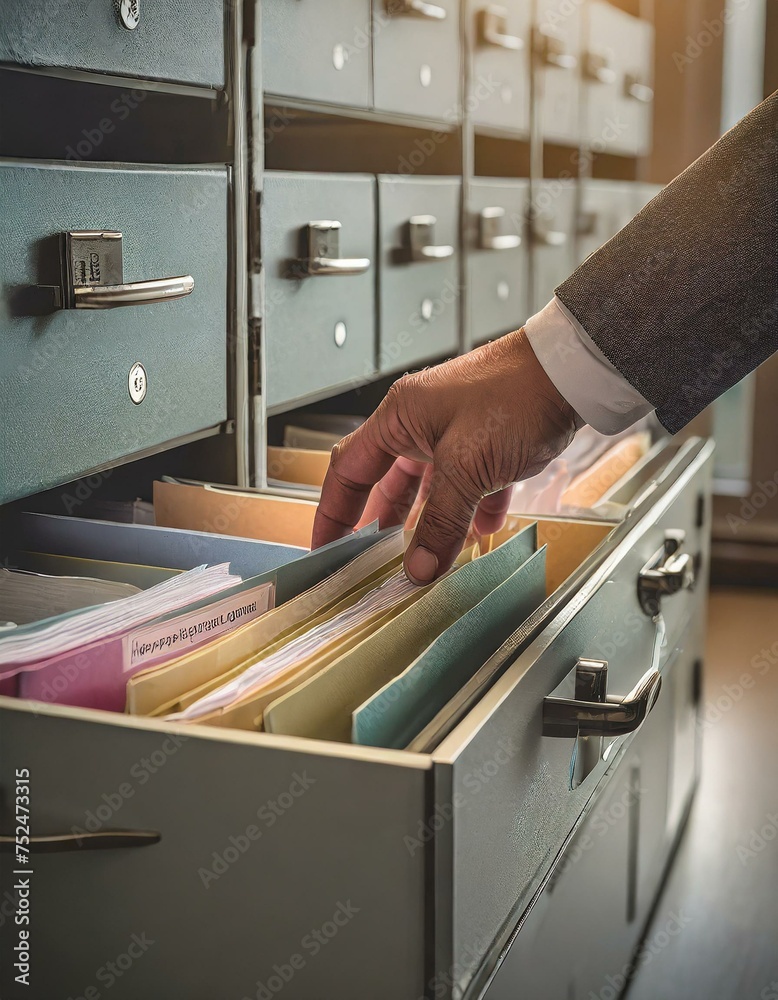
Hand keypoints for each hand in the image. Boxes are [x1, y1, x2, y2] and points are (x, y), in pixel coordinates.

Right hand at [312, 328, 578, 583]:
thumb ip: (439, 521)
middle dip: (378, 521)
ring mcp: (453, 428)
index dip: (332, 512)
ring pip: (427, 483)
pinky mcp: (488, 438)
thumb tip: (418, 567)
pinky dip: (470, 508)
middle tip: (368, 558)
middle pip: (384, 479)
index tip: (325, 547)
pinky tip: (480, 530)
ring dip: (424, 519)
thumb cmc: (515, 395)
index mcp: (399, 418)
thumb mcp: (467, 468)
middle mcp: (420, 421)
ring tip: (419, 554)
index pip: (347, 470)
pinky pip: (469, 481)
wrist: (573, 370)